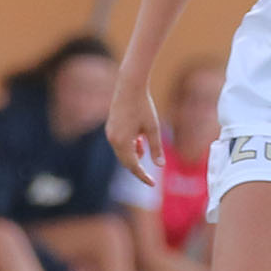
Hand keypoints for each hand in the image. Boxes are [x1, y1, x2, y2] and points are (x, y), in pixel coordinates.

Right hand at [107, 71, 163, 185]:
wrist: (130, 86)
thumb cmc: (143, 106)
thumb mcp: (153, 129)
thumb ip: (156, 148)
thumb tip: (160, 165)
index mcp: (123, 142)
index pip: (133, 166)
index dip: (143, 176)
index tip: (152, 184)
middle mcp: (113, 139)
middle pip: (125, 162)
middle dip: (137, 168)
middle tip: (150, 175)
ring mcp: (110, 133)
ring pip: (122, 153)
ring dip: (134, 155)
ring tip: (144, 144)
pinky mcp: (110, 128)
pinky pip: (119, 144)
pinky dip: (129, 147)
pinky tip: (138, 139)